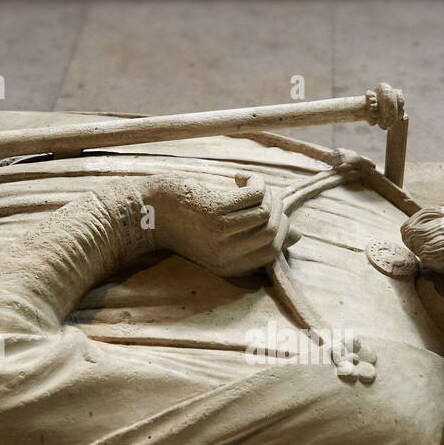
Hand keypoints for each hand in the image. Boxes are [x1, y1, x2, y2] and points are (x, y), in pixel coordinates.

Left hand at [144, 172, 275, 277]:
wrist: (146, 211)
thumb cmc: (186, 220)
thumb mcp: (224, 236)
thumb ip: (255, 237)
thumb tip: (298, 236)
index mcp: (230, 266)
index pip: (273, 253)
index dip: (282, 230)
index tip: (273, 211)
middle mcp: (227, 254)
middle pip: (274, 233)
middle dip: (278, 210)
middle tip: (265, 195)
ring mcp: (221, 234)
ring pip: (267, 213)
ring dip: (267, 194)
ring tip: (252, 185)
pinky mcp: (215, 212)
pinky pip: (254, 195)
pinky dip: (256, 182)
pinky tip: (240, 178)